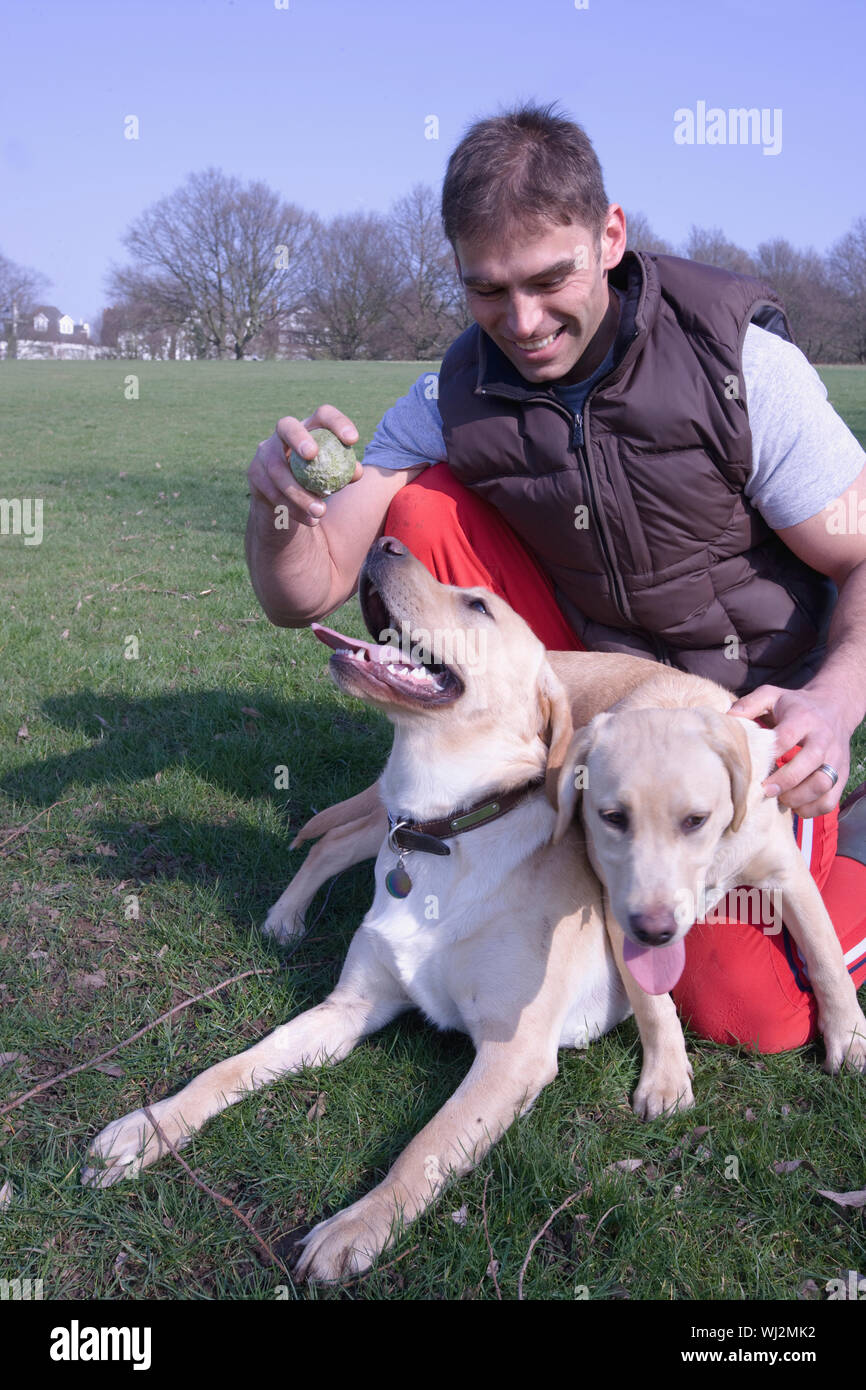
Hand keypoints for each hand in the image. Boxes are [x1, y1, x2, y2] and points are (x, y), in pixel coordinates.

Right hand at [247, 404, 361, 527]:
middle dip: (298, 438)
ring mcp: (264, 452)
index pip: (323, 415)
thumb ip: (345, 472)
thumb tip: (357, 472)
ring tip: (320, 512)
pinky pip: (271, 491)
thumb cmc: (318, 482)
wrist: (287, 503)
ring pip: (277, 469)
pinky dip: (292, 508)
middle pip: (286, 426)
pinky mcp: (254, 474)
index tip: (353, 440)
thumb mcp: (333, 477)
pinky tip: (309, 521)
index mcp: (309, 428)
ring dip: (299, 493)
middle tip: (312, 455)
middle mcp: (282, 434)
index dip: (337, 423)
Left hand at [729, 684, 851, 816]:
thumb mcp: (773, 696)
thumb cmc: (795, 705)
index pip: (787, 737)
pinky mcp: (842, 774)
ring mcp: (836, 758)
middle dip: (784, 781)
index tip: (753, 767)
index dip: (770, 754)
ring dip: (798, 797)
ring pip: (823, 784)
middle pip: (809, 763)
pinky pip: (831, 799)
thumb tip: (727, 717)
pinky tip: (796, 805)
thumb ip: (750, 704)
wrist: (835, 707)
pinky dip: (812, 809)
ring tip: (781, 799)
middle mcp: (823, 738)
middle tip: (765, 790)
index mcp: (804, 718)